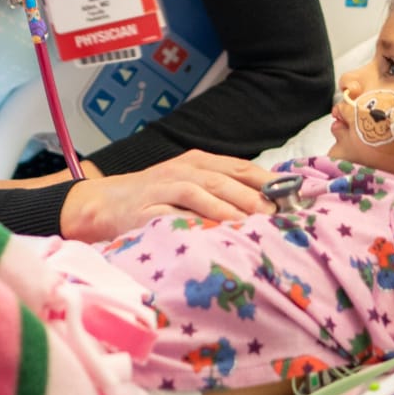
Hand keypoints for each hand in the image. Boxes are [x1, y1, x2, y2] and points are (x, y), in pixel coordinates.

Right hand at [59, 150, 276, 242]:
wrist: (100, 204)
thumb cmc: (151, 199)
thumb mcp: (186, 187)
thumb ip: (219, 192)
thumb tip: (265, 207)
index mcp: (196, 162)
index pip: (239, 167)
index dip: (266, 179)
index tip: (293, 194)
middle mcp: (182, 171)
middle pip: (225, 179)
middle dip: (254, 195)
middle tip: (278, 213)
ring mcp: (163, 187)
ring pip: (203, 191)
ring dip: (231, 206)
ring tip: (254, 222)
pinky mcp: (147, 208)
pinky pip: (176, 212)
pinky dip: (197, 220)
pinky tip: (216, 232)